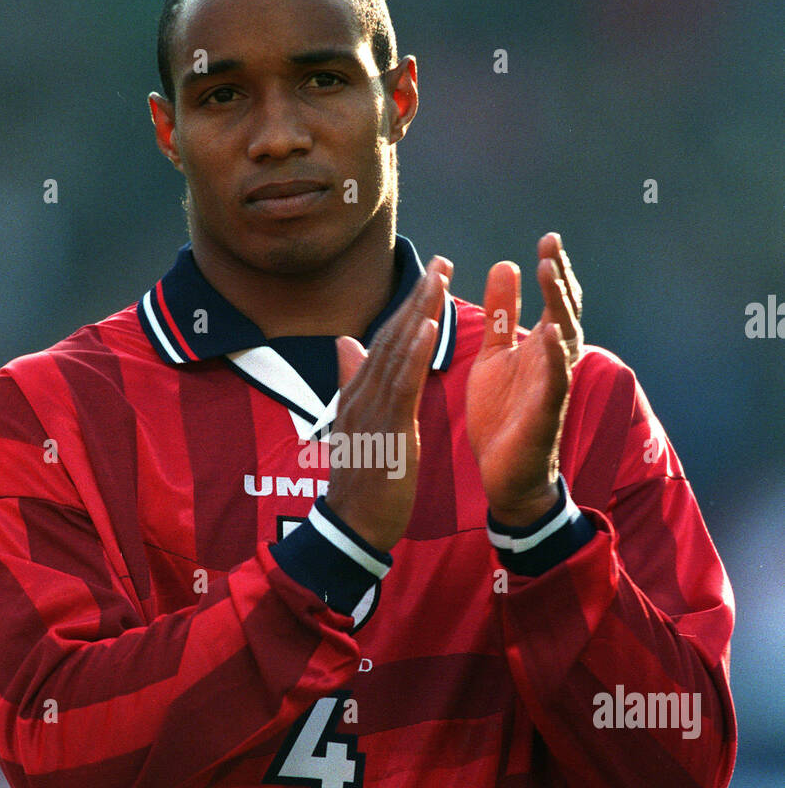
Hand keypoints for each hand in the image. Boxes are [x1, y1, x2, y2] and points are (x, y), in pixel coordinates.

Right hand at [326, 257, 452, 549]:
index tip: (431, 276)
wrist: (353, 525)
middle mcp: (363, 393)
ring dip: (419, 312)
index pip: (385, 340)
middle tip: (442, 262)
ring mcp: (372, 409)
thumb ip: (352, 381)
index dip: (407, 306)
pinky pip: (401, 384)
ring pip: (397, 351)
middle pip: (391, 336)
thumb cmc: (361, 480)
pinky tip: (429, 326)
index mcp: (360, 393)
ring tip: (440, 279)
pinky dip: (414, 353)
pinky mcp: (387, 428)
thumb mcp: (357, 425)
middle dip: (418, 297)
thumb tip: (345, 342)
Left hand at [466, 232, 582, 524]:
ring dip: (557, 306)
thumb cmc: (503, 414)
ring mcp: (552, 386)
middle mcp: (552, 361)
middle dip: (559, 279)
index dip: (554, 271)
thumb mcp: (495, 354)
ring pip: (563, 340)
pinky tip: (549, 335)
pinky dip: (555, 359)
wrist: (503, 472)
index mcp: (539, 346)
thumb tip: (507, 264)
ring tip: (549, 273)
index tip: (548, 239)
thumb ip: (501, 313)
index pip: (553, 301)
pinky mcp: (545, 413)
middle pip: (564, 312)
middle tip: (550, 246)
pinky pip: (555, 383)